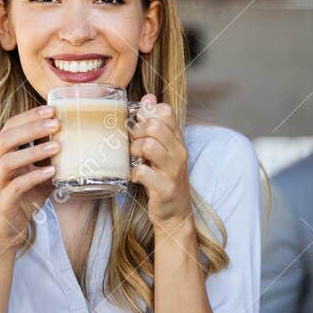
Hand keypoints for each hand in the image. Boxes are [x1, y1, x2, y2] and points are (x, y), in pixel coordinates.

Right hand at [0, 105, 59, 250]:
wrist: (6, 232)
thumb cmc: (22, 200)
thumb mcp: (37, 174)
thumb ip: (48, 159)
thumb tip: (73, 140)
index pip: (9, 127)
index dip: (29, 116)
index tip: (51, 109)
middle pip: (6, 138)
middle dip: (31, 128)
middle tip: (56, 123)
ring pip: (7, 160)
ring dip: (34, 151)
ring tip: (58, 146)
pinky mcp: (2, 201)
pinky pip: (15, 185)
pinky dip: (34, 177)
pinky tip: (51, 172)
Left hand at [128, 93, 191, 228]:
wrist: (175, 214)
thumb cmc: (165, 179)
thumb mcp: (163, 150)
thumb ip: (156, 124)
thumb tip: (148, 98)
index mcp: (178, 140)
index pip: (166, 112)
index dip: (147, 115)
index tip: (140, 128)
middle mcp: (178, 152)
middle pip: (154, 126)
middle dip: (136, 133)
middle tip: (134, 146)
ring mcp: (173, 171)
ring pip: (148, 146)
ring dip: (134, 151)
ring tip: (135, 160)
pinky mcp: (165, 188)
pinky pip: (142, 172)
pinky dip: (134, 173)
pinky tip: (136, 177)